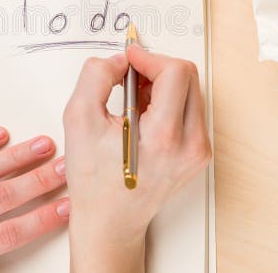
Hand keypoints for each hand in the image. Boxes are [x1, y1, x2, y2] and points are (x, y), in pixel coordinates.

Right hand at [63, 45, 211, 272]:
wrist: (110, 221)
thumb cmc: (94, 180)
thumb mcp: (78, 119)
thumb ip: (96, 76)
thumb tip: (121, 60)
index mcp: (163, 137)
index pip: (175, 72)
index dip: (149, 57)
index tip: (129, 58)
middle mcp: (190, 145)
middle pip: (188, 77)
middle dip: (156, 68)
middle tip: (129, 76)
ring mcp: (198, 151)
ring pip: (191, 91)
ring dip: (162, 84)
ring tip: (133, 100)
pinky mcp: (198, 153)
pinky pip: (190, 109)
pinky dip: (168, 101)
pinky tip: (143, 115)